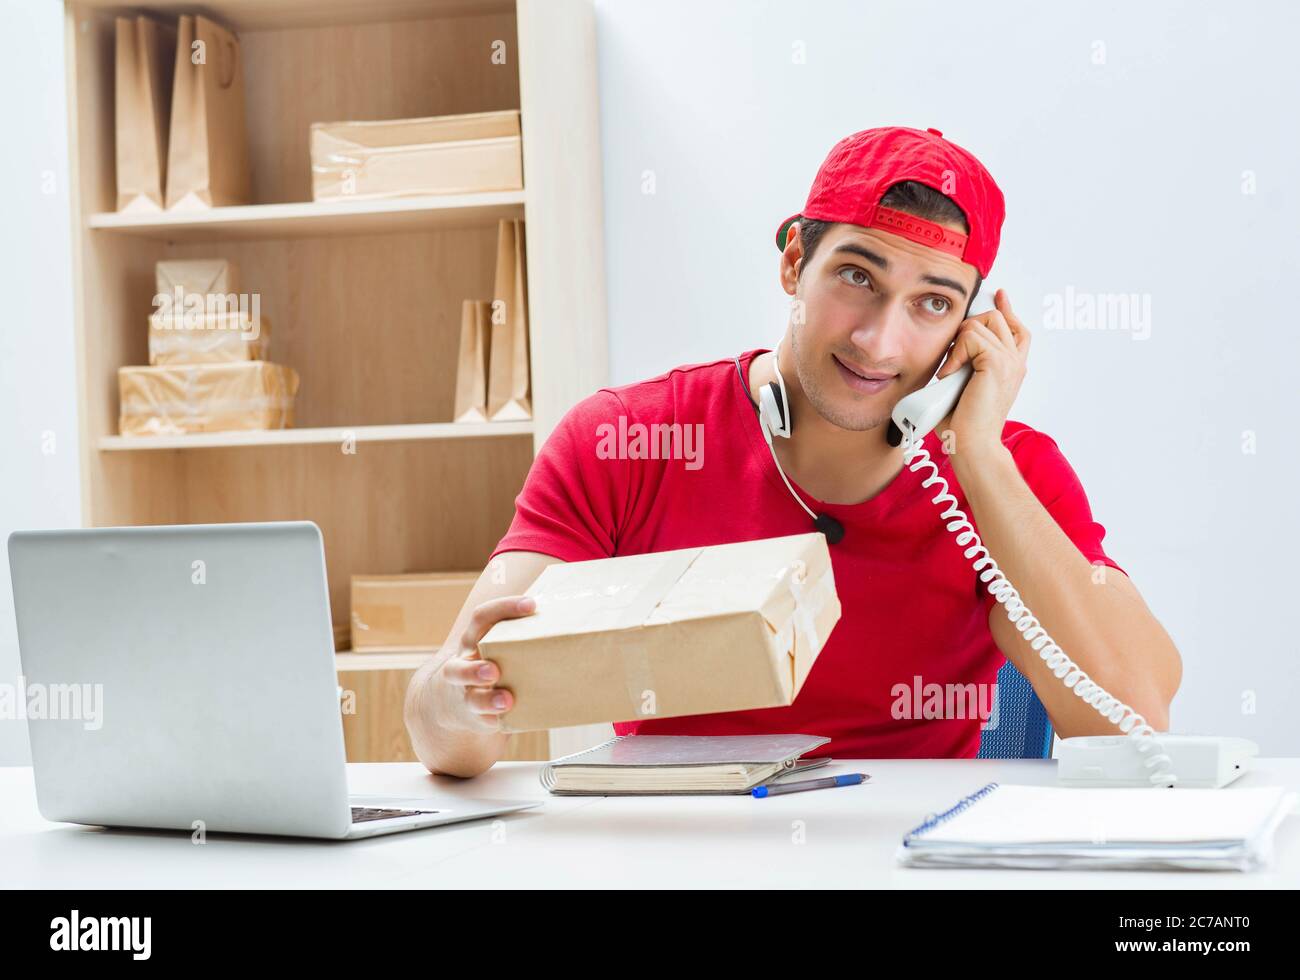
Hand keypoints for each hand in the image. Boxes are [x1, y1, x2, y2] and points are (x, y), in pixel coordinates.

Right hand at [434, 595, 534, 732]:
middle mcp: (464, 666)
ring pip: (472, 698)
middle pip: (460, 667)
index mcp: (472, 640)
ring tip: (506, 699)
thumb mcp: (494, 642)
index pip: (483, 617)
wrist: (455, 701)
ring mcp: (467, 693)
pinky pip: (484, 720)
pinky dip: (496, 719)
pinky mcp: (476, 716)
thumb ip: (518, 630)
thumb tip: (565, 610)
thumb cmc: (489, 662)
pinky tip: (508, 718)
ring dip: (488, 699)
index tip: (531, 604)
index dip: (505, 608)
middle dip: (476, 669)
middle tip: (494, 669)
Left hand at [934, 288, 1030, 456]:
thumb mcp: (964, 386)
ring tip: (951, 372)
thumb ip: (966, 366)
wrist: (971, 444)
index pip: (1016, 329)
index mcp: (1012, 367)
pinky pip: (971, 337)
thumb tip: (949, 356)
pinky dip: (954, 354)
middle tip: (953, 357)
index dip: (1007, 309)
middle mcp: (1016, 362)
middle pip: (994, 318)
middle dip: (967, 328)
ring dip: (958, 344)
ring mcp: (1009, 361)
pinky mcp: (998, 363)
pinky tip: (949, 376)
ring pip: (981, 323)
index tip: (999, 295)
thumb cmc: (962, 424)